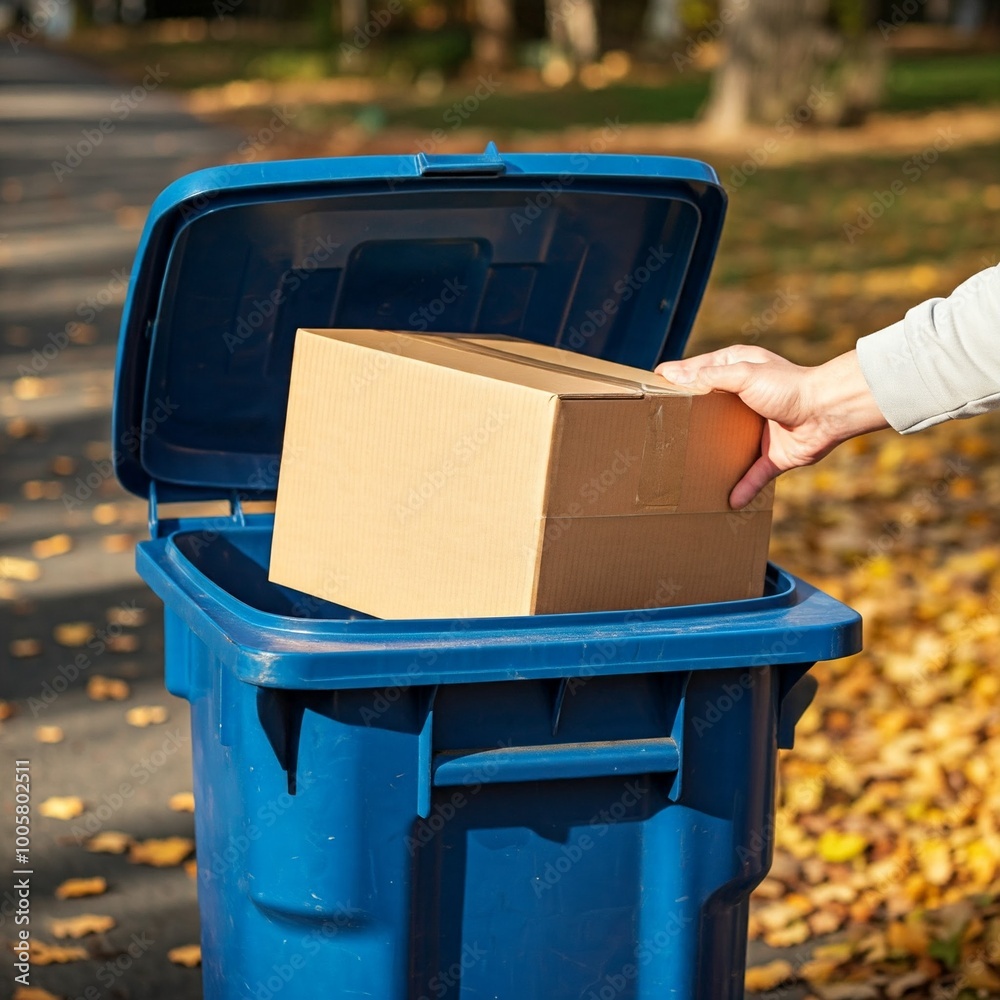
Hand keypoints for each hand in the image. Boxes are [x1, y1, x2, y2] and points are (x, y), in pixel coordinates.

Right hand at [655, 345, 888, 508]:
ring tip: (687, 466)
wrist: (827, 411)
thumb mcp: (743, 374)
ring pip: (729, 445)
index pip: (699, 373)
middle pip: (710, 411)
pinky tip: (729, 501)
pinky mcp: (773, 455)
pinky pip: (754, 475)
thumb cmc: (787, 386)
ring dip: (713, 456)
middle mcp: (746, 399)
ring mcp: (759, 429)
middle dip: (690, 419)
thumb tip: (676, 377)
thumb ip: (709, 376)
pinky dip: (743, 488)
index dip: (677, 380)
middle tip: (662, 428)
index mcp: (738, 372)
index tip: (653, 388)